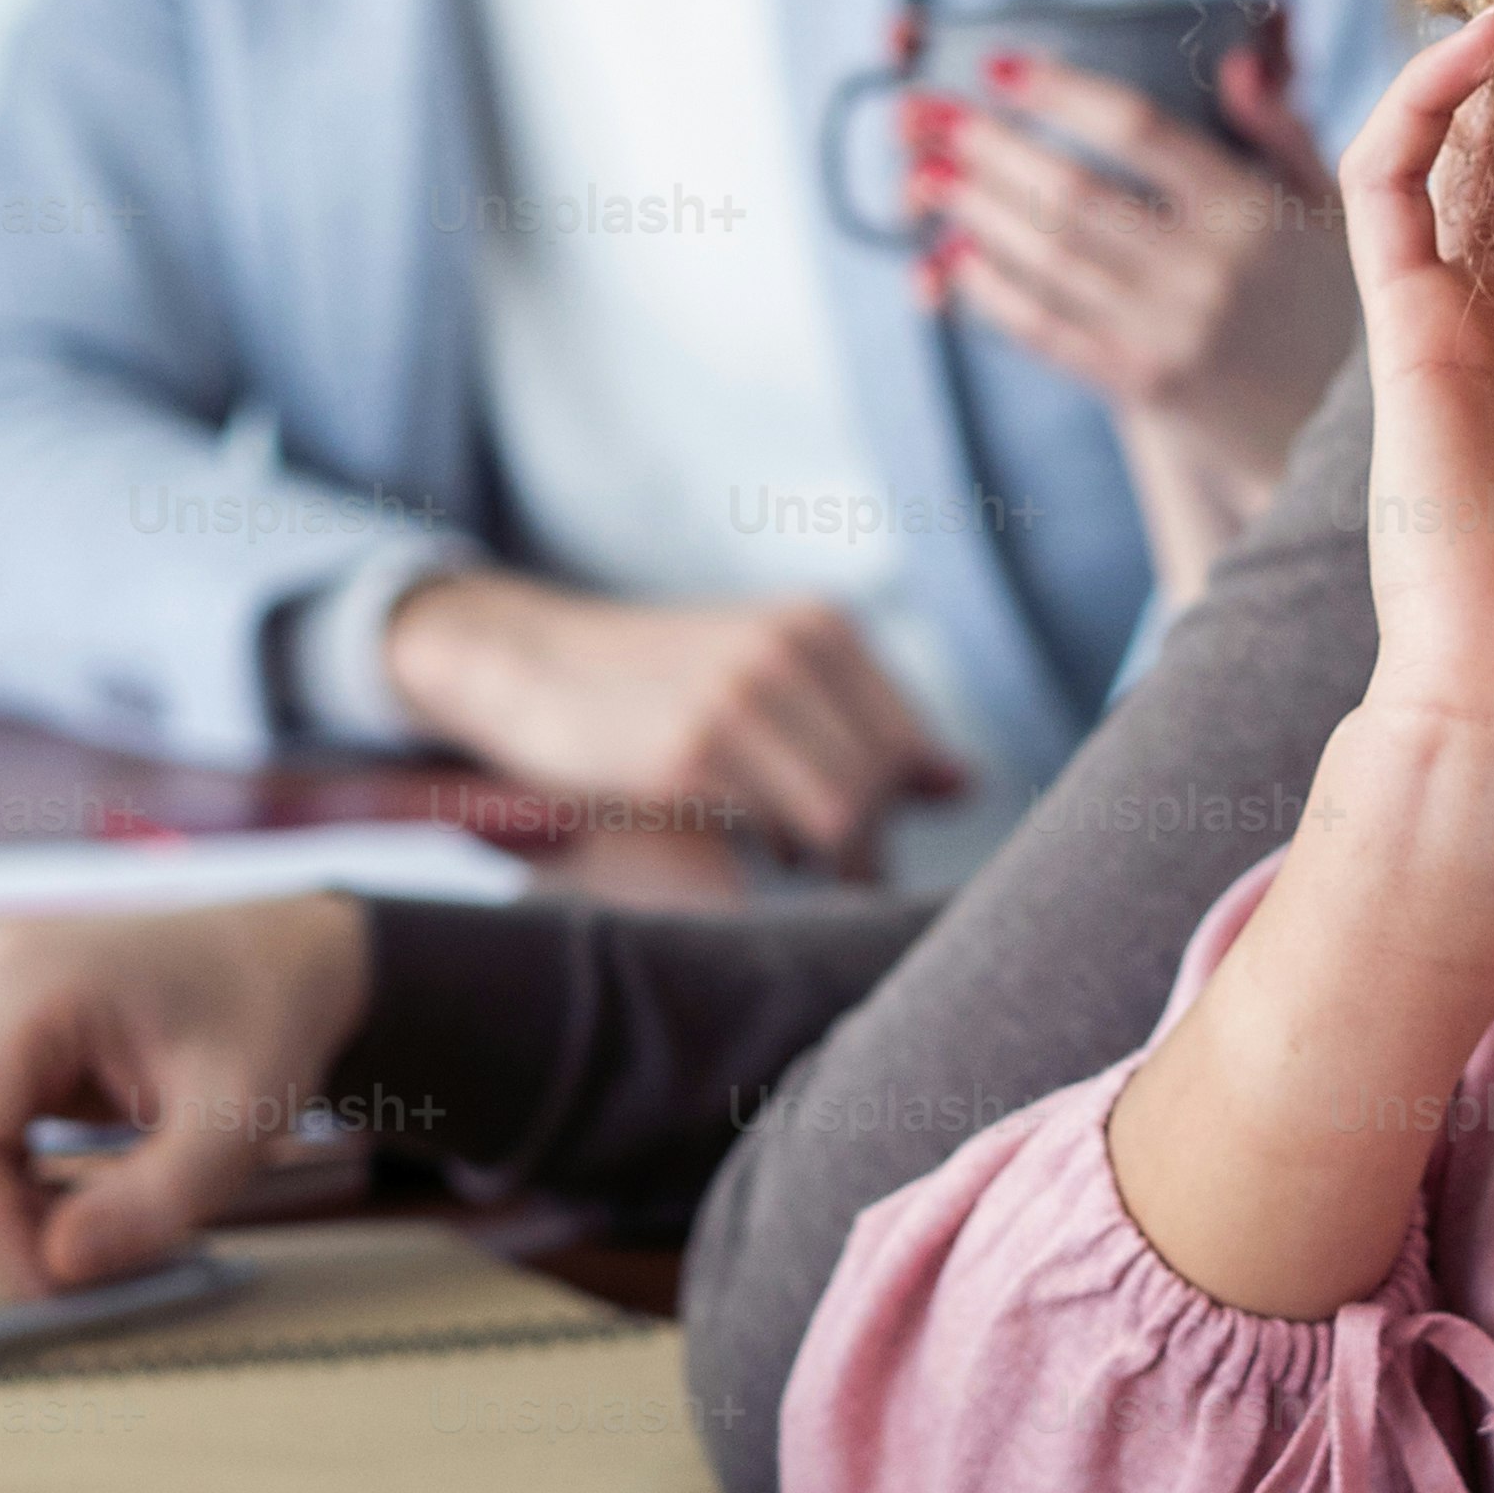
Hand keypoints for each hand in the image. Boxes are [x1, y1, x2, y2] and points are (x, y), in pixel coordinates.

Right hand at [0, 893, 369, 1289]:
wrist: (282, 960)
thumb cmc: (267, 1024)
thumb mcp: (240, 1124)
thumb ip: (156, 1201)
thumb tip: (58, 1267)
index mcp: (26, 982)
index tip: (68, 1294)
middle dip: (14, 1225)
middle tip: (107, 1270)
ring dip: (14, 1204)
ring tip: (113, 1216)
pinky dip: (15, 1175)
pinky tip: (81, 1189)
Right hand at [379, 574, 961, 874]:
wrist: (527, 661)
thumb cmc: (656, 680)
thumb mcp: (767, 671)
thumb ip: (864, 724)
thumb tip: (966, 784)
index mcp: (819, 626)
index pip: (907, 748)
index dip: (890, 806)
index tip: (855, 832)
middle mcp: (788, 652)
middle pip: (883, 788)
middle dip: (863, 843)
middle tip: (825, 866)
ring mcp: (737, 701)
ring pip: (845, 820)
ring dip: (826, 862)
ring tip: (784, 856)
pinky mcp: (687, 757)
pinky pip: (776, 840)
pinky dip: (773, 862)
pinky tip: (744, 849)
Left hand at [909, 36, 1355, 601]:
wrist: (1346, 434)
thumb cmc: (1331, 300)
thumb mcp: (1330, 208)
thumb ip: (1279, 130)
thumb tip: (1239, 57)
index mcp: (1250, 208)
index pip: (1135, 128)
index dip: (1057, 92)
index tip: (993, 67)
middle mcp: (1207, 268)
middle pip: (1069, 193)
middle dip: (983, 147)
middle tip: (916, 115)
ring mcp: (1170, 332)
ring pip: (1046, 259)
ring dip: (971, 214)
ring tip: (919, 177)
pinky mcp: (1144, 386)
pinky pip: (1047, 330)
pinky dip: (989, 294)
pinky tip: (947, 263)